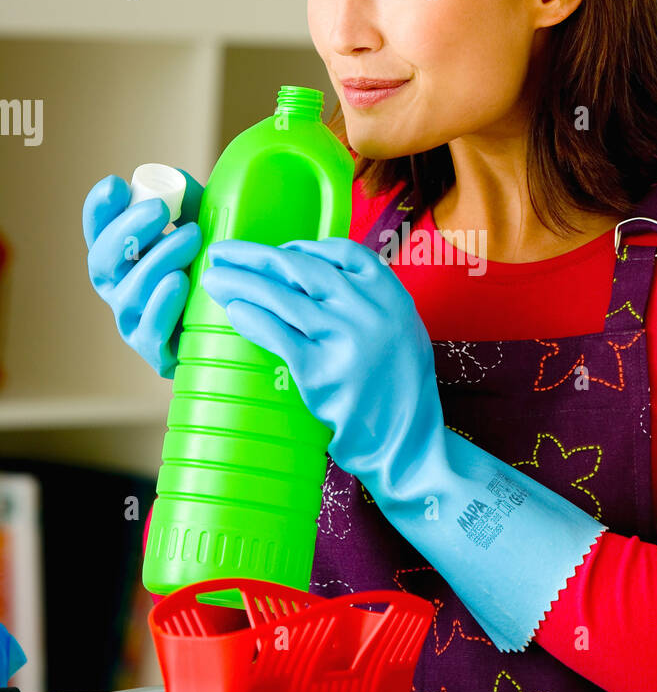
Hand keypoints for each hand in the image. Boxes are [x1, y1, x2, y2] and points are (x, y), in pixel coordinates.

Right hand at [83, 171, 203, 376]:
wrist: (235, 327)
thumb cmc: (210, 273)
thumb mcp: (200, 230)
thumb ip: (187, 203)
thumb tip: (174, 175)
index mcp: (122, 257)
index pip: (97, 231)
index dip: (99, 209)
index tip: (117, 184)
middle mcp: (118, 288)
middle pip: (102, 259)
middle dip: (127, 230)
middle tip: (160, 209)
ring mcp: (133, 320)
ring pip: (130, 292)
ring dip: (159, 260)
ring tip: (192, 237)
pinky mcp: (155, 352)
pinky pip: (150, 330)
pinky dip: (163, 304)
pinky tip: (180, 282)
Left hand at [202, 234, 608, 652]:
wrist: (408, 446)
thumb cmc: (401, 392)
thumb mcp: (402, 332)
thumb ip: (370, 305)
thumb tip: (316, 282)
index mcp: (393, 296)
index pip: (344, 253)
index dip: (305, 246)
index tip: (278, 251)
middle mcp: (371, 311)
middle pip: (303, 267)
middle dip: (256, 256)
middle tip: (221, 252)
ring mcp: (347, 340)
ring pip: (283, 298)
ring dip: (242, 283)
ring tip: (213, 279)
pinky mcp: (322, 372)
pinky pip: (278, 336)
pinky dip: (253, 319)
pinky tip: (233, 312)